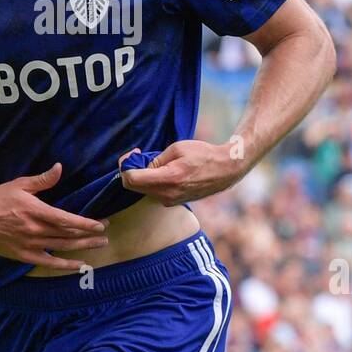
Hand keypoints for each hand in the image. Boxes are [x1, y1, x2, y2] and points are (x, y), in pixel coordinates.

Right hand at [0, 163, 108, 270]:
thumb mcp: (20, 185)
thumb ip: (43, 180)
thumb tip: (59, 167)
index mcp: (36, 211)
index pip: (67, 219)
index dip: (86, 223)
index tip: (101, 223)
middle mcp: (35, 230)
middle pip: (69, 234)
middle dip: (90, 234)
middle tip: (105, 233)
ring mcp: (30, 245)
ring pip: (62, 248)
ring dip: (83, 247)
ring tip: (99, 245)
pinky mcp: (24, 256)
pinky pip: (49, 263)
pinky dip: (65, 265)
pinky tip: (79, 265)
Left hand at [120, 140, 243, 205]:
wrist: (226, 170)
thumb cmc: (203, 155)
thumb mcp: (177, 148)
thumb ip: (156, 159)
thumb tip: (141, 166)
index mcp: (168, 179)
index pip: (131, 179)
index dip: (125, 165)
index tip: (133, 153)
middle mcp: (167, 195)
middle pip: (133, 187)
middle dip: (131, 170)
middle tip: (139, 155)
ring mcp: (170, 202)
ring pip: (142, 190)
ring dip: (141, 176)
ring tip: (154, 162)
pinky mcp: (173, 203)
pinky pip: (153, 193)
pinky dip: (151, 182)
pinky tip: (162, 171)